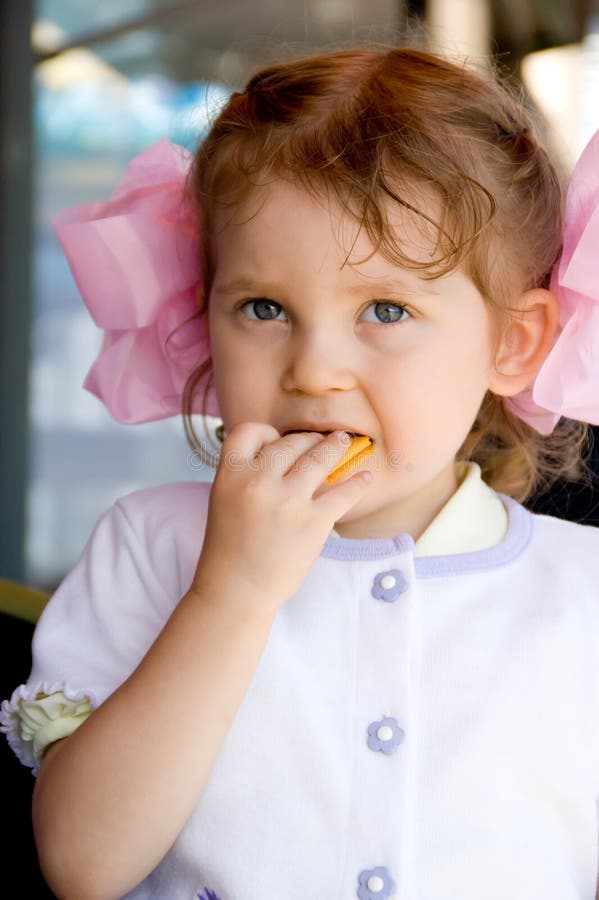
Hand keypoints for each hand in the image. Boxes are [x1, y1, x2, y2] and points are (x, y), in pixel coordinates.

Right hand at [192, 423, 372, 615]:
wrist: (236, 590)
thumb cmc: (229, 547)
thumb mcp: (224, 498)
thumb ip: (245, 473)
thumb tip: (281, 450)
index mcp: (230, 473)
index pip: (251, 431)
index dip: (267, 433)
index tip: (277, 442)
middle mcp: (259, 481)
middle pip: (291, 442)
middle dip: (306, 441)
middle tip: (317, 442)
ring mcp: (289, 500)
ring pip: (320, 457)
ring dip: (335, 447)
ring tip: (343, 442)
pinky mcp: (314, 521)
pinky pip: (344, 492)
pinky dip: (358, 483)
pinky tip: (364, 478)